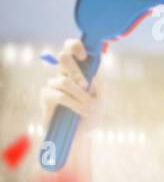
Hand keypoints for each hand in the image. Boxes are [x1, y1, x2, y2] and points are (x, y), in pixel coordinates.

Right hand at [40, 38, 101, 181]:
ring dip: (80, 95)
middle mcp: (64, 74)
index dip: (75, 46)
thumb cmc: (92, 115)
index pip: (72, 49)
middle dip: (76, 70)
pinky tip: (80, 111)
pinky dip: (73, 103)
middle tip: (85, 85)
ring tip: (88, 108)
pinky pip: (58, 95)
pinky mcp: (46, 97)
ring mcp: (53, 84)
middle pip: (63, 57)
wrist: (82, 135)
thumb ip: (95, 83)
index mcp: (79, 70)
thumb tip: (87, 75)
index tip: (84, 55)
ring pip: (64, 81)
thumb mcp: (100, 98)